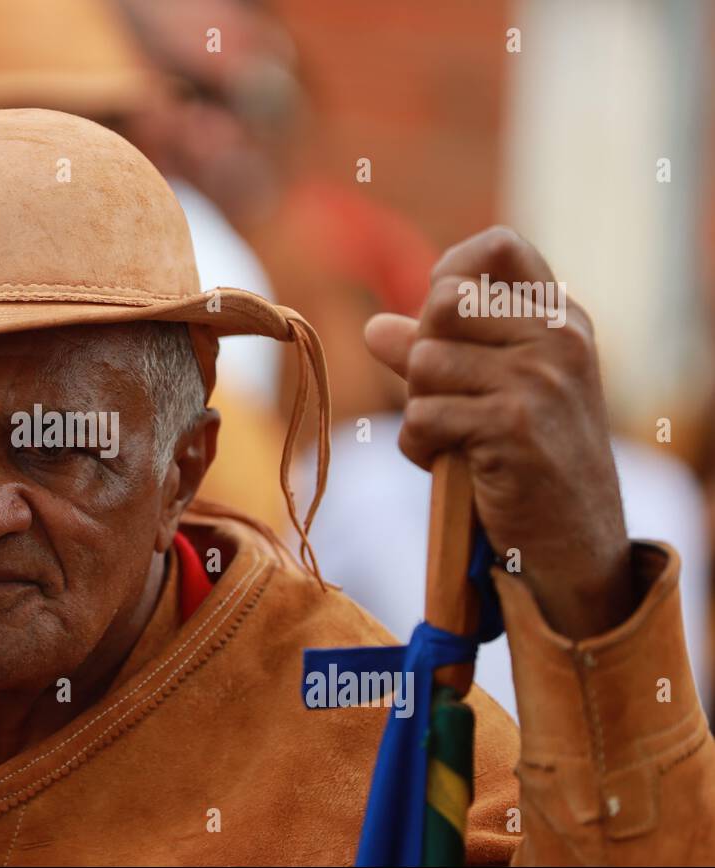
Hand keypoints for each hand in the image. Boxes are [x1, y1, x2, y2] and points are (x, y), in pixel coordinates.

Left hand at [365, 226, 632, 638]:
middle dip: (423, 354)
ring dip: (420, 408)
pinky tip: (448, 463)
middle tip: (447, 397)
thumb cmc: (529, 458)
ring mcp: (539, 379)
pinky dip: (418, 448)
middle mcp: (557, 337)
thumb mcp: (493, 391)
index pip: (498, 245)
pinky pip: (420, 417)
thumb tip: (374, 327)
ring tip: (453, 435)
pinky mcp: (512, 425)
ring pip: (423, 363)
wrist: (575, 541)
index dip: (450, 274)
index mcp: (558, 317)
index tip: (442, 323)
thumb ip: (436, 352)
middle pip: (441, 303)